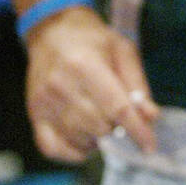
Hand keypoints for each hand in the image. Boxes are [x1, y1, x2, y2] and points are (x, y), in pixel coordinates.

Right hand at [25, 6, 159, 161]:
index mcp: (85, 65)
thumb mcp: (123, 51)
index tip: (150, 146)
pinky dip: (74, 152)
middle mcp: (61, 86)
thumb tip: (150, 118)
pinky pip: (53, 149)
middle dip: (117, 129)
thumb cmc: (93, 41)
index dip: (137, 130)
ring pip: (79, 139)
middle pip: (99, 126)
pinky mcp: (34, 115)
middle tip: (122, 117)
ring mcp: (44, 103)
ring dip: (98, 139)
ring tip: (103, 121)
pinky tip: (85, 140)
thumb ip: (138, 84)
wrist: (53, 32)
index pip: (116, 107)